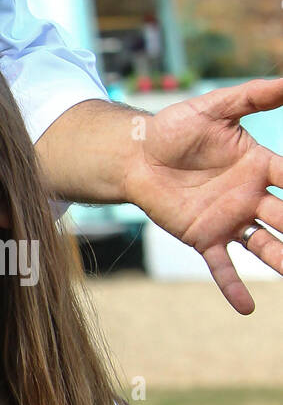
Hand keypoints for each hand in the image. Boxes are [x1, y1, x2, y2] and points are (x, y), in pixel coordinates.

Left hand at [123, 78, 282, 314]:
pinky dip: (233, 286)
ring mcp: (230, 219)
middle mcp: (252, 197)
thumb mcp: (213, 108)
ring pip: (267, 246)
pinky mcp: (204, 236)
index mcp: (260, 166)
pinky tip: (247, 308)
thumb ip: (251, 96)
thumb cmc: (175, 128)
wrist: (136, 152)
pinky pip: (223, 265)